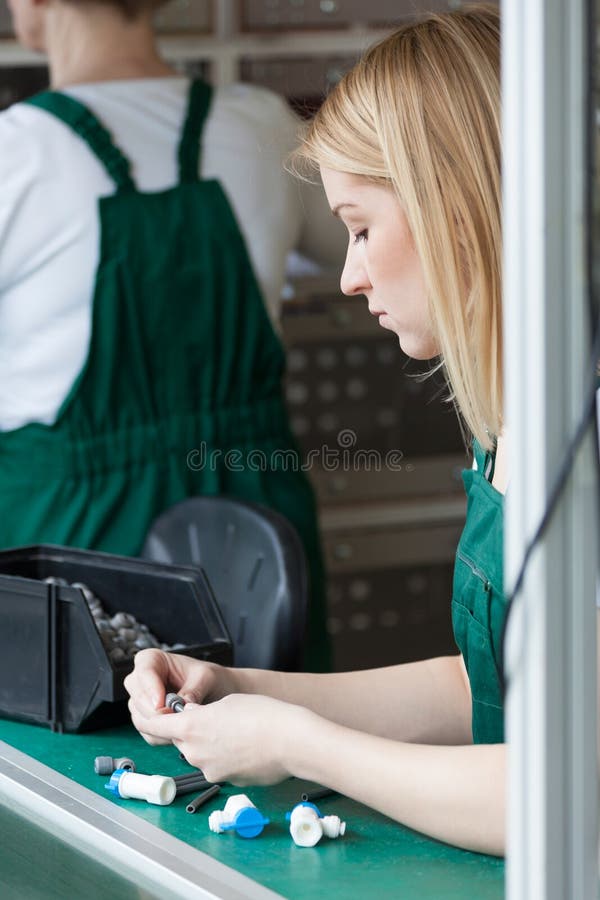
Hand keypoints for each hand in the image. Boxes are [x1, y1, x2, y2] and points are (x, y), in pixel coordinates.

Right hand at [124, 649, 236, 744]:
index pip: (143, 673)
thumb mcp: (205, 678)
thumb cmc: (206, 678)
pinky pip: (147, 732)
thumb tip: (180, 706)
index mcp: (151, 659)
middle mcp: (140, 679)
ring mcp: (140, 701)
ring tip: (183, 727)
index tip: (162, 704)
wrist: (212, 692)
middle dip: (155, 712)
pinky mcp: (144, 719)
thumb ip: (192, 691)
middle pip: (137, 698)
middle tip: (175, 722)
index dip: (151, 690)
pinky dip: (162, 735)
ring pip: (140, 718)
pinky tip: (179, 733)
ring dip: (160, 726)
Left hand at [128, 692, 311, 784]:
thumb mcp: (227, 702)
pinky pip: (217, 766)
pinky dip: (225, 757)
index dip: (147, 718)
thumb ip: (202, 712)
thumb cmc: (263, 715)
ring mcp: (209, 770)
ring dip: (209, 744)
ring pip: (200, 754)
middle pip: (180, 740)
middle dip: (191, 730)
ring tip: (237, 731)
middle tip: (214, 717)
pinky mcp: (225, 781)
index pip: (154, 725)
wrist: (291, 741)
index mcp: (191, 726)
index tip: (143, 713)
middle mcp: (194, 752)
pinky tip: (246, 746)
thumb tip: (192, 717)